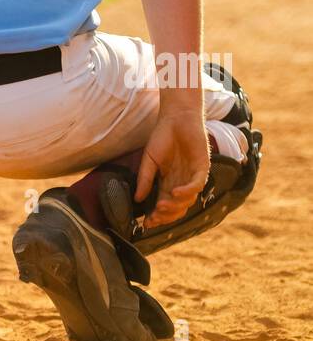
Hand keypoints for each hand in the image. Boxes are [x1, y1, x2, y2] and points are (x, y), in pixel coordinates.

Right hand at [135, 111, 209, 228]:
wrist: (176, 118)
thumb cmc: (162, 137)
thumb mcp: (148, 160)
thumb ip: (145, 179)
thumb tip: (137, 199)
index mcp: (168, 182)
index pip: (164, 205)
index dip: (156, 215)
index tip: (146, 222)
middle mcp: (181, 183)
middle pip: (177, 208)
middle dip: (166, 216)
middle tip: (154, 217)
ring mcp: (192, 177)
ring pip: (187, 201)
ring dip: (175, 206)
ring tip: (161, 205)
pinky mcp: (202, 169)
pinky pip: (196, 186)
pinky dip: (186, 192)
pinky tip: (174, 193)